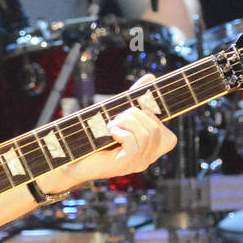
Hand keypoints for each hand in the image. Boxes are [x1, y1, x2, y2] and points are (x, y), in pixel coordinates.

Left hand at [58, 74, 177, 187]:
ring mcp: (137, 164)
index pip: (169, 138)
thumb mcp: (117, 117)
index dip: (155, 119)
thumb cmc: (94, 139)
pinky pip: (134, 143)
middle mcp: (147, 160)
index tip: (135, 113)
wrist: (72, 161)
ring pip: (146, 134)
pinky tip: (110, 133)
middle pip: (156, 129)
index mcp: (149, 151)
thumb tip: (151, 77)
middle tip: (116, 118)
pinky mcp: (124, 165)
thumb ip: (134, 99)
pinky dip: (121, 132)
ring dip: (126, 122)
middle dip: (135, 115)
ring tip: (111, 125)